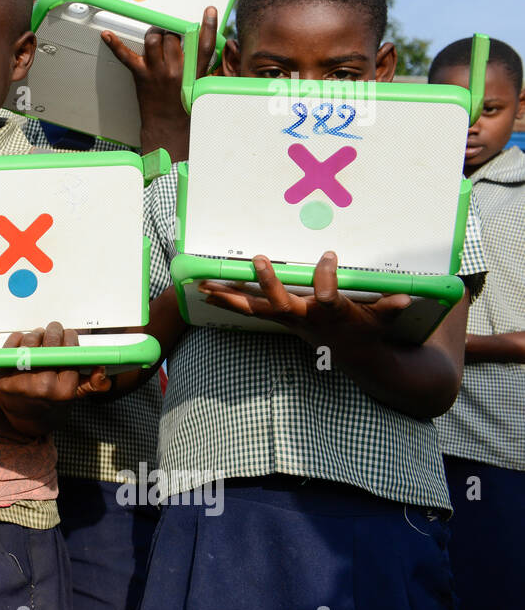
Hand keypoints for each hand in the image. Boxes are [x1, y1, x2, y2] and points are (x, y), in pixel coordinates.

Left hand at [0, 322, 110, 401]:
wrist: (26, 419)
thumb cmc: (51, 402)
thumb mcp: (75, 395)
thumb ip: (92, 383)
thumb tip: (102, 372)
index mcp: (63, 391)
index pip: (69, 354)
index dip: (69, 339)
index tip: (69, 334)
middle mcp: (41, 388)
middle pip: (49, 346)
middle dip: (54, 332)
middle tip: (54, 329)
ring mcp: (19, 384)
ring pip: (29, 345)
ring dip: (35, 334)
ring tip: (38, 335)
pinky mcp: (1, 380)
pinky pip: (8, 350)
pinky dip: (16, 340)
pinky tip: (22, 341)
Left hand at [102, 6, 217, 160]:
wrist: (167, 129)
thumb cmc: (183, 108)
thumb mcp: (199, 86)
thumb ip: (200, 65)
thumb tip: (200, 42)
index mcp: (194, 74)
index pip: (204, 46)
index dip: (207, 26)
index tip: (208, 11)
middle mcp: (176, 71)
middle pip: (173, 37)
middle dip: (171, 32)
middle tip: (169, 36)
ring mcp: (156, 73)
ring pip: (153, 40)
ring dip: (154, 35)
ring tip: (155, 37)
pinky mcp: (140, 76)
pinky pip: (125, 56)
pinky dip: (115, 44)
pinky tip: (107, 35)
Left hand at [198, 252, 413, 346]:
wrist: (353, 354)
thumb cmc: (369, 329)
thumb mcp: (383, 319)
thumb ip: (390, 308)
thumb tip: (405, 297)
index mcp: (330, 315)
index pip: (327, 297)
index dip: (327, 278)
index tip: (329, 255)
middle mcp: (304, 317)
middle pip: (281, 304)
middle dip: (268, 283)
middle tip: (257, 259)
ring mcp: (286, 319)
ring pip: (253, 309)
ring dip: (229, 297)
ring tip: (204, 285)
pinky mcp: (277, 317)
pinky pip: (246, 309)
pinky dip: (226, 300)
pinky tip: (204, 291)